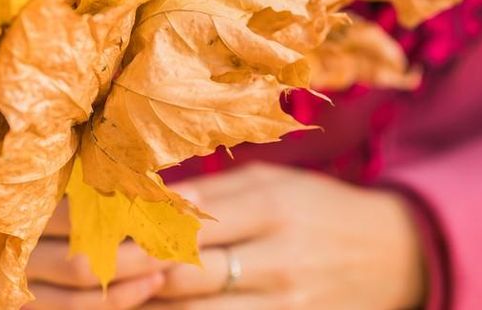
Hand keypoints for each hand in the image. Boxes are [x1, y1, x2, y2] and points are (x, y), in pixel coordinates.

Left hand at [23, 162, 425, 309]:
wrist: (397, 254)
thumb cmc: (320, 209)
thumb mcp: (275, 183)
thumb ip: (213, 193)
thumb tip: (142, 197)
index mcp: (270, 204)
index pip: (186, 219)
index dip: (134, 229)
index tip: (90, 231)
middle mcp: (277, 254)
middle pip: (186, 272)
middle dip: (131, 276)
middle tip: (84, 272)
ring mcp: (287, 300)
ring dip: (154, 305)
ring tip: (117, 296)